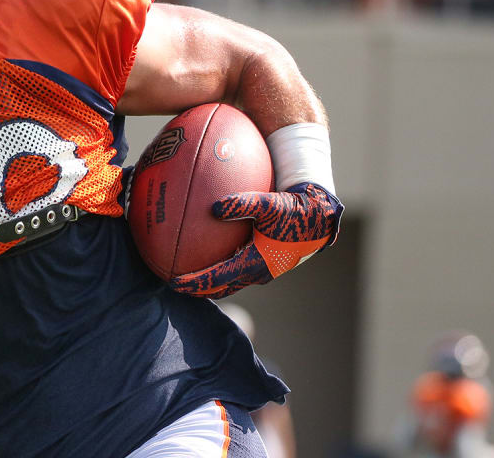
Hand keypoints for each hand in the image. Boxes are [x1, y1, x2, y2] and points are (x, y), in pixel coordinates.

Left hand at [169, 182, 342, 298]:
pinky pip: (240, 268)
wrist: (321, 216)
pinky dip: (224, 267)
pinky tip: (212, 250)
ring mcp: (264, 269)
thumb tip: (214, 207)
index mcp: (255, 263)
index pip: (217, 279)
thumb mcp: (268, 204)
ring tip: (189, 275)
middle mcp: (258, 272)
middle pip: (221, 288)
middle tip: (174, 284)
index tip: (172, 282)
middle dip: (198, 288)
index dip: (194, 282)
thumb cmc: (295, 209)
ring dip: (211, 282)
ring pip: (232, 282)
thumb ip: (241, 204)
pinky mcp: (268, 261)